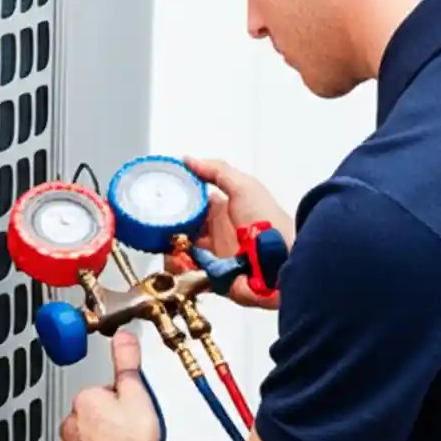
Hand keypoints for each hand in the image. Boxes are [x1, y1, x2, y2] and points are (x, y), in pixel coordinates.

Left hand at [58, 331, 161, 440]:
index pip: (100, 393)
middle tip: (129, 432)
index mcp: (85, 400)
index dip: (119, 401)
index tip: (131, 411)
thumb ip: (127, 363)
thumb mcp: (137, 393)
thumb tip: (122, 337)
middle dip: (106, 423)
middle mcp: (69, 425)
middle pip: (90, 418)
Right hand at [165, 156, 294, 309]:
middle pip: (181, 234)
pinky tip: (178, 265)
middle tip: (158, 230)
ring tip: (168, 249)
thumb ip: (217, 171)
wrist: (282, 259)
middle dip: (167, 233)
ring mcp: (215, 259)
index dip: (174, 206)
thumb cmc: (269, 221)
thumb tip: (189, 160)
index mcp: (222, 213)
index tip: (158, 204)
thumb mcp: (244, 187)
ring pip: (181, 257)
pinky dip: (181, 274)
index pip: (191, 208)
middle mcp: (216, 235)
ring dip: (171, 254)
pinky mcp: (216, 281)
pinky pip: (190, 279)